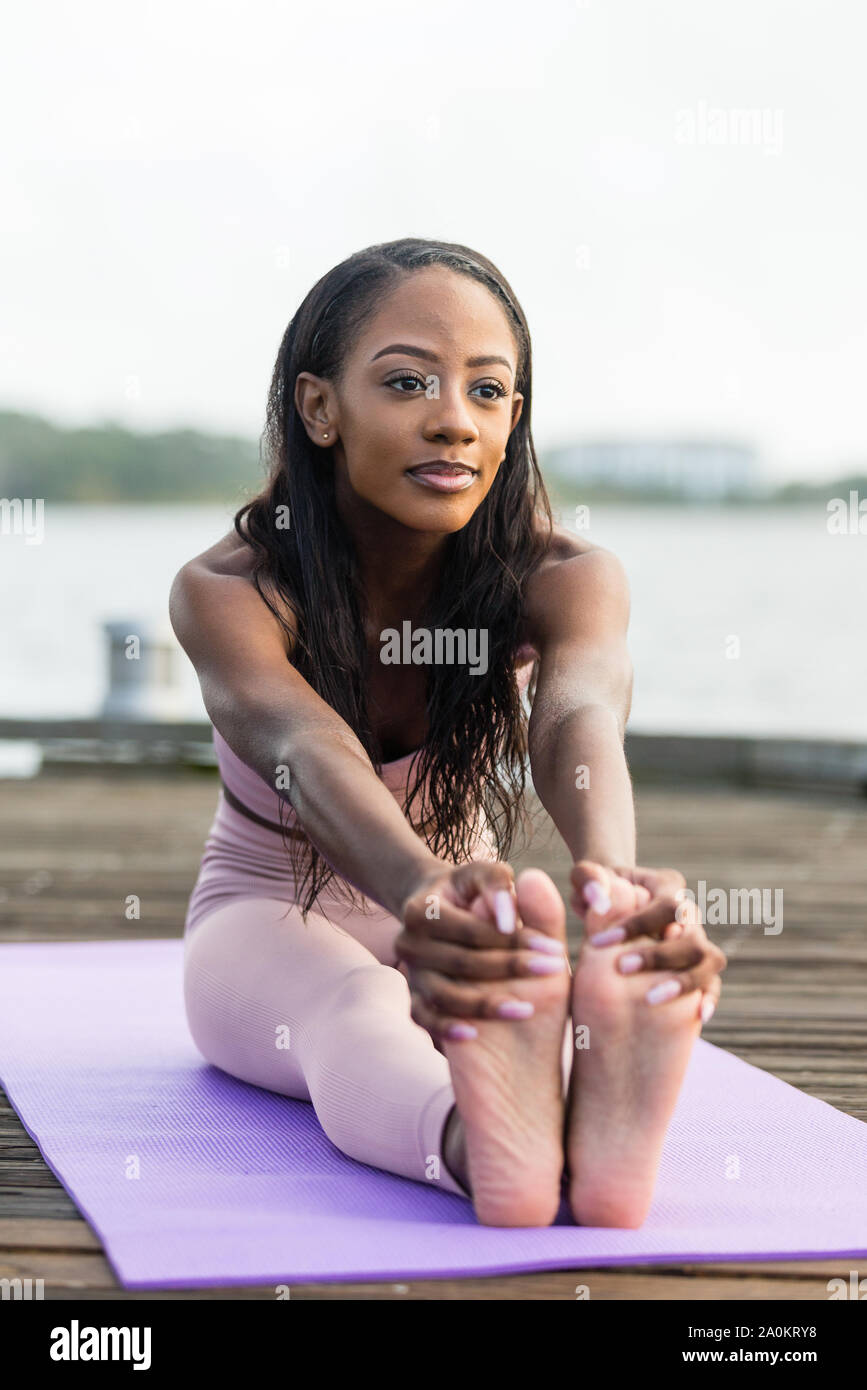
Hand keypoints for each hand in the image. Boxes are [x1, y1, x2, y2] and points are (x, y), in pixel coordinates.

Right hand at [396, 861, 568, 1042]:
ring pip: (444, 995)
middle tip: (554, 972)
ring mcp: (410, 973)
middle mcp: (409, 942)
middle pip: (461, 963)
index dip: (514, 938)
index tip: (555, 947)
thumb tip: (507, 917)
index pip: (472, 930)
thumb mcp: (486, 875)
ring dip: (485, 1004)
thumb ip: (498, 886)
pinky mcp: (414, 997)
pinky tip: (474, 1034)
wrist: (440, 909)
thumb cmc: (474, 890)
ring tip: (527, 1009)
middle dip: (510, 968)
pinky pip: (426, 1019)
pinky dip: (446, 1029)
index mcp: (421, 910)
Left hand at [570, 860, 725, 1023]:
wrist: (607, 901)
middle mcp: (688, 913)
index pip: (665, 905)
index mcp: (668, 886)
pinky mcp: (696, 965)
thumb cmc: (596, 888)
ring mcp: (696, 940)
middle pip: (691, 934)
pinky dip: (709, 997)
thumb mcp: (586, 876)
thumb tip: (598, 898)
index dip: (637, 923)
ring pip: (709, 960)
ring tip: (651, 998)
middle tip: (622, 967)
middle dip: (658, 955)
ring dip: (683, 980)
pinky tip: (699, 1016)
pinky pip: (712, 982)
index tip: (598, 942)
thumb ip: (588, 877)